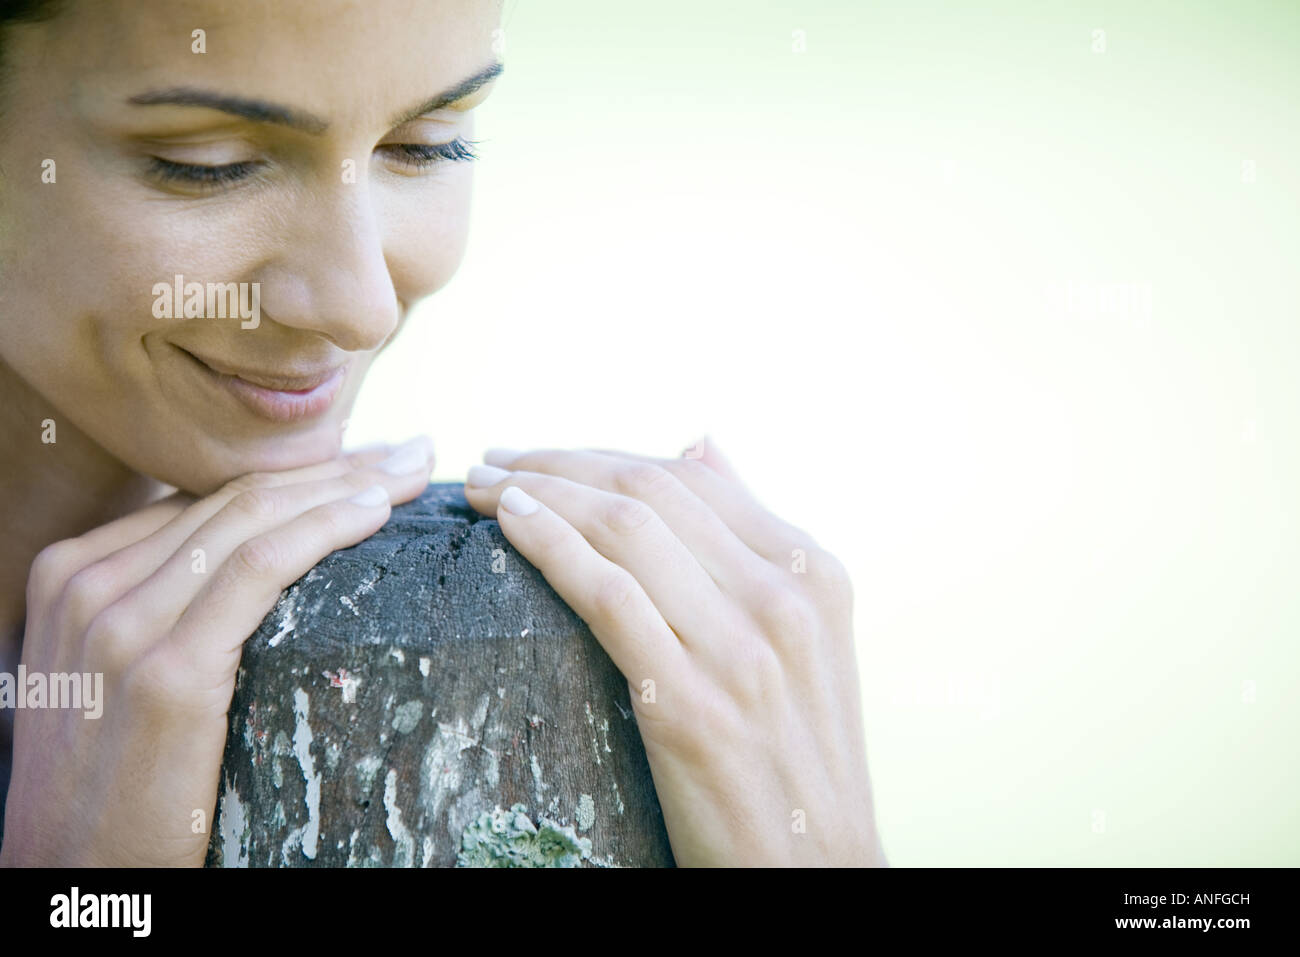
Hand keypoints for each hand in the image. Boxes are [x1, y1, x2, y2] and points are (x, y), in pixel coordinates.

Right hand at [0, 437, 435, 866]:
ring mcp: (121, 625)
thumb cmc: (110, 778)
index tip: (366, 461)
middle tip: (409, 452)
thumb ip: (163, 609)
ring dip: (346, 486)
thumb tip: (256, 568)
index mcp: (74, 574)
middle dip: (335, 466)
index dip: (297, 473)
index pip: (208, 499)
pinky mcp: (167, 672)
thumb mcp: (114, 673)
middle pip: (237, 498)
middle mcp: (89, 585)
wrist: (73, 877)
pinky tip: (375, 514)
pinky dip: (324, 529)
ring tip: (413, 472)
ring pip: (254, 520)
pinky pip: (260, 571)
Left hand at [463, 437, 886, 866]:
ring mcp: (743, 650)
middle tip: (494, 460)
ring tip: (481, 489)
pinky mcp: (692, 705)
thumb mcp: (804, 640)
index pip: (695, 478)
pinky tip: (507, 527)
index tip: (545, 456)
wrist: (816, 870)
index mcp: (815, 571)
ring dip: (538, 493)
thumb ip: (752, 542)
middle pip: (652, 491)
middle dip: (560, 464)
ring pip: (624, 530)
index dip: (605, 455)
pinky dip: (549, 546)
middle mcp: (786, 597)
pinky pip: (607, 596)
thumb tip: (700, 443)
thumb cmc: (797, 757)